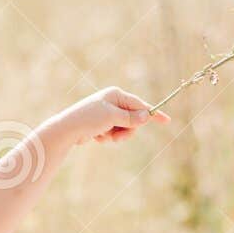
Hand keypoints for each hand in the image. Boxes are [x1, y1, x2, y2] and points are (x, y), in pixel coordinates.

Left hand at [40, 87, 168, 146]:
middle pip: (133, 119)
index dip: (152, 113)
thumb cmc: (88, 119)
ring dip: (116, 136)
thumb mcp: (112, 118)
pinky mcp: (102, 124)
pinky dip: (107, 137)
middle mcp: (112, 101)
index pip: (140, 104)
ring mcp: (107, 113)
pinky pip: (113, 133)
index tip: (166, 121)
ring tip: (104, 137)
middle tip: (118, 138)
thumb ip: (130, 118)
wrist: (67, 130)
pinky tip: (96, 137)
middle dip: (127, 131)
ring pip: (124, 128)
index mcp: (116, 94)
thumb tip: (146, 116)